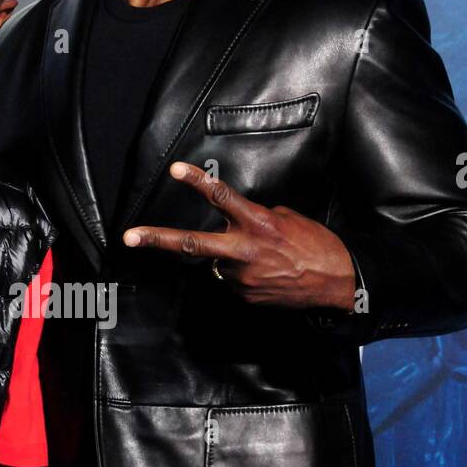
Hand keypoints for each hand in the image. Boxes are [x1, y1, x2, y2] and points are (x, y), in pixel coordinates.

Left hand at [123, 162, 355, 310]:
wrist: (337, 284)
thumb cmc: (316, 245)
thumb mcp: (288, 218)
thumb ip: (255, 217)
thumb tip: (236, 224)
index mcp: (258, 223)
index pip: (222, 197)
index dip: (198, 181)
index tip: (176, 169)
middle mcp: (244, 250)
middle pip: (191, 243)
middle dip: (157, 239)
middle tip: (130, 237)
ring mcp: (241, 277)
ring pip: (218, 262)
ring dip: (231, 257)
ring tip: (265, 259)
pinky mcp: (244, 296)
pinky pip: (233, 280)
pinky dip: (245, 274)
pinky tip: (267, 274)